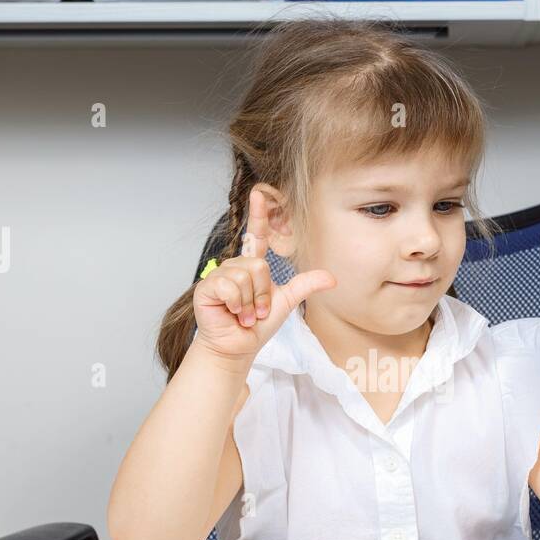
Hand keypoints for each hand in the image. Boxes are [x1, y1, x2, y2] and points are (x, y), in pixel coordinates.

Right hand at [192, 187, 335, 361]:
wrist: (239, 346)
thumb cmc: (258, 325)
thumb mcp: (287, 301)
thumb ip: (305, 285)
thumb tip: (332, 278)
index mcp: (253, 266)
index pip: (256, 234)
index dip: (259, 214)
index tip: (259, 193)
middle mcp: (235, 267)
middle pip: (258, 265)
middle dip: (262, 294)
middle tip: (257, 311)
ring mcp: (219, 275)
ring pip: (245, 276)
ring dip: (250, 302)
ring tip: (245, 314)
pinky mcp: (207, 287)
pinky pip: (229, 286)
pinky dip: (236, 303)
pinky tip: (232, 313)